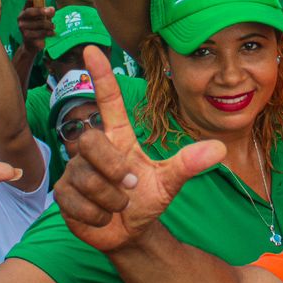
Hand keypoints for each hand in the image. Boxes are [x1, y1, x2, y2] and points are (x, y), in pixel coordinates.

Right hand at [18, 0, 54, 57]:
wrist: (31, 45)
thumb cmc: (37, 29)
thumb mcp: (41, 18)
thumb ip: (46, 12)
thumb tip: (52, 9)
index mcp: (24, 13)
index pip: (26, 5)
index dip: (28, 0)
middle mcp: (21, 20)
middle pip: (32, 12)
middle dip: (42, 11)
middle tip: (52, 10)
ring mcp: (23, 29)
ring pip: (39, 23)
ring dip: (49, 24)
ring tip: (53, 26)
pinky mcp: (27, 37)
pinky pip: (41, 33)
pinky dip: (49, 32)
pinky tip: (52, 33)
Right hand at [52, 48, 223, 251]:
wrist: (131, 233)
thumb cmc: (147, 200)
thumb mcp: (170, 183)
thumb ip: (188, 164)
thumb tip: (218, 149)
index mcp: (120, 138)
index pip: (108, 101)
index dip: (101, 76)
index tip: (92, 48)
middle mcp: (95, 149)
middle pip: (91, 141)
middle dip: (114, 169)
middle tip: (130, 187)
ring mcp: (76, 170)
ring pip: (86, 177)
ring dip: (110, 200)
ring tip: (118, 206)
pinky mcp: (63, 194)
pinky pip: (77, 202)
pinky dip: (97, 216)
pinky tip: (102, 217)